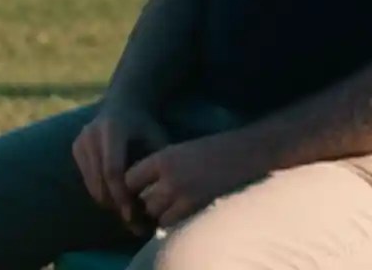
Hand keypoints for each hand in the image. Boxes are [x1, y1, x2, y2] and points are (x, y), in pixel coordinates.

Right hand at [72, 99, 169, 234]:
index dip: (122, 195)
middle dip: (115, 204)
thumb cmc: (145, 125)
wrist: (124, 103)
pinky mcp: (76, 147)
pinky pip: (86, 179)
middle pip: (100, 180)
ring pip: (91, 183)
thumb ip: (155, 165)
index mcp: (112, 129)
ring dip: (108, 201)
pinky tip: (116, 198)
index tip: (133, 215)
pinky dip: (100, 192)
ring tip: (127, 213)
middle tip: (131, 222)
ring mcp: (81, 140)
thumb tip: (160, 200)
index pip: (113, 170)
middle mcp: (91, 134)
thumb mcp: (156, 139)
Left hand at [124, 133, 262, 228]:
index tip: (137, 190)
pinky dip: (171, 220)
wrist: (243, 153)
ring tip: (168, 206)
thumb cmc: (212, 149)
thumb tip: (141, 186)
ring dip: (157, 212)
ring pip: (154, 213)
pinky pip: (170, 222)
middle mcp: (168, 175)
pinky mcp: (194, 206)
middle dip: (143, 202)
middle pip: (140, 199)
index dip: (131, 187)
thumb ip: (159, 167)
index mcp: (162, 157)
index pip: (129, 178)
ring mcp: (181, 192)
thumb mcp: (179, 150)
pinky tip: (180, 211)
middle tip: (152, 201)